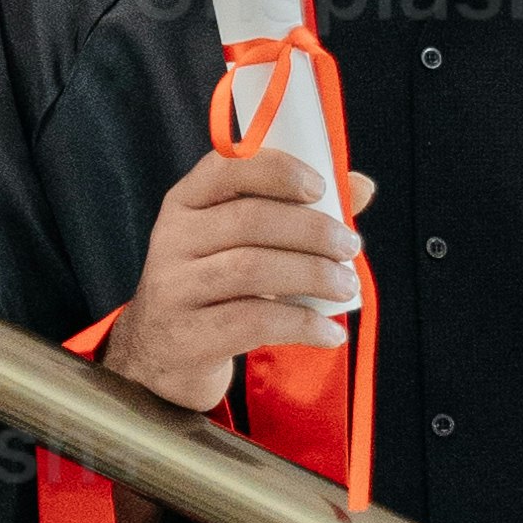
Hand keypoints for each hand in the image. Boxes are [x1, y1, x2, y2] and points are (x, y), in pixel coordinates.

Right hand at [94, 147, 374, 414]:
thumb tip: (361, 187)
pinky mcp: (187, 336)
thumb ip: (296, 211)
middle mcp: (171, 239)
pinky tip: (331, 333)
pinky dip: (303, 326)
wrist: (161, 354)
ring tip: (347, 286)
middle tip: (351, 246)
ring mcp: (174, 289)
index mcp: (186, 202)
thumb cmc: (215, 285)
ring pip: (250, 270)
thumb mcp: (240, 242)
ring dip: (312, 275)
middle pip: (247, 220)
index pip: (224, 168)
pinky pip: (252, 323)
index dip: (276, 171)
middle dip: (311, 230)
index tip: (320, 188)